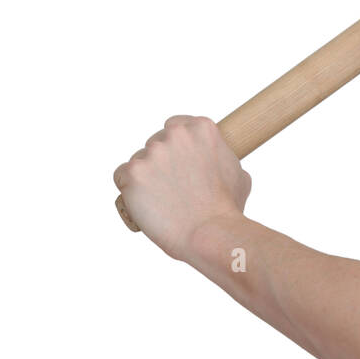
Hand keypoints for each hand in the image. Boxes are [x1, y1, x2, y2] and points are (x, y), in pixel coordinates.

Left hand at [113, 115, 251, 262]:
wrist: (209, 233)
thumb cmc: (226, 208)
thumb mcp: (237, 172)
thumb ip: (221, 157)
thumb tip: (213, 160)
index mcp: (201, 128)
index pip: (176, 125)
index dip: (177, 146)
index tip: (180, 161)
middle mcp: (175, 135)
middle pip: (156, 142)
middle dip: (161, 162)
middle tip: (172, 186)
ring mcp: (152, 153)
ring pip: (139, 159)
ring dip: (146, 175)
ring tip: (161, 199)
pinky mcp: (132, 173)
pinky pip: (121, 175)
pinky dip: (129, 188)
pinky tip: (143, 202)